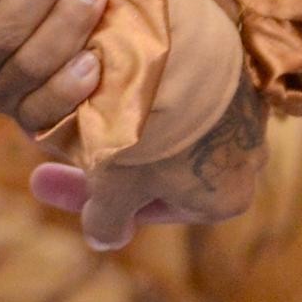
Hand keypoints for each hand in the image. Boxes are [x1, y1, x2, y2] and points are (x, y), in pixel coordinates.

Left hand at [32, 75, 265, 253]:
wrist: (183, 60)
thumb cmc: (150, 137)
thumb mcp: (114, 187)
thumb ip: (107, 220)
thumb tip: (103, 241)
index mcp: (225, 201)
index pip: (153, 210)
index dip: (99, 200)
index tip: (51, 179)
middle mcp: (250, 162)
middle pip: (171, 173)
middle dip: (122, 164)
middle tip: (68, 147)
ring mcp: (249, 118)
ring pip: (183, 133)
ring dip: (144, 129)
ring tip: (96, 112)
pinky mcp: (241, 79)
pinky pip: (196, 98)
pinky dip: (163, 98)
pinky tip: (126, 87)